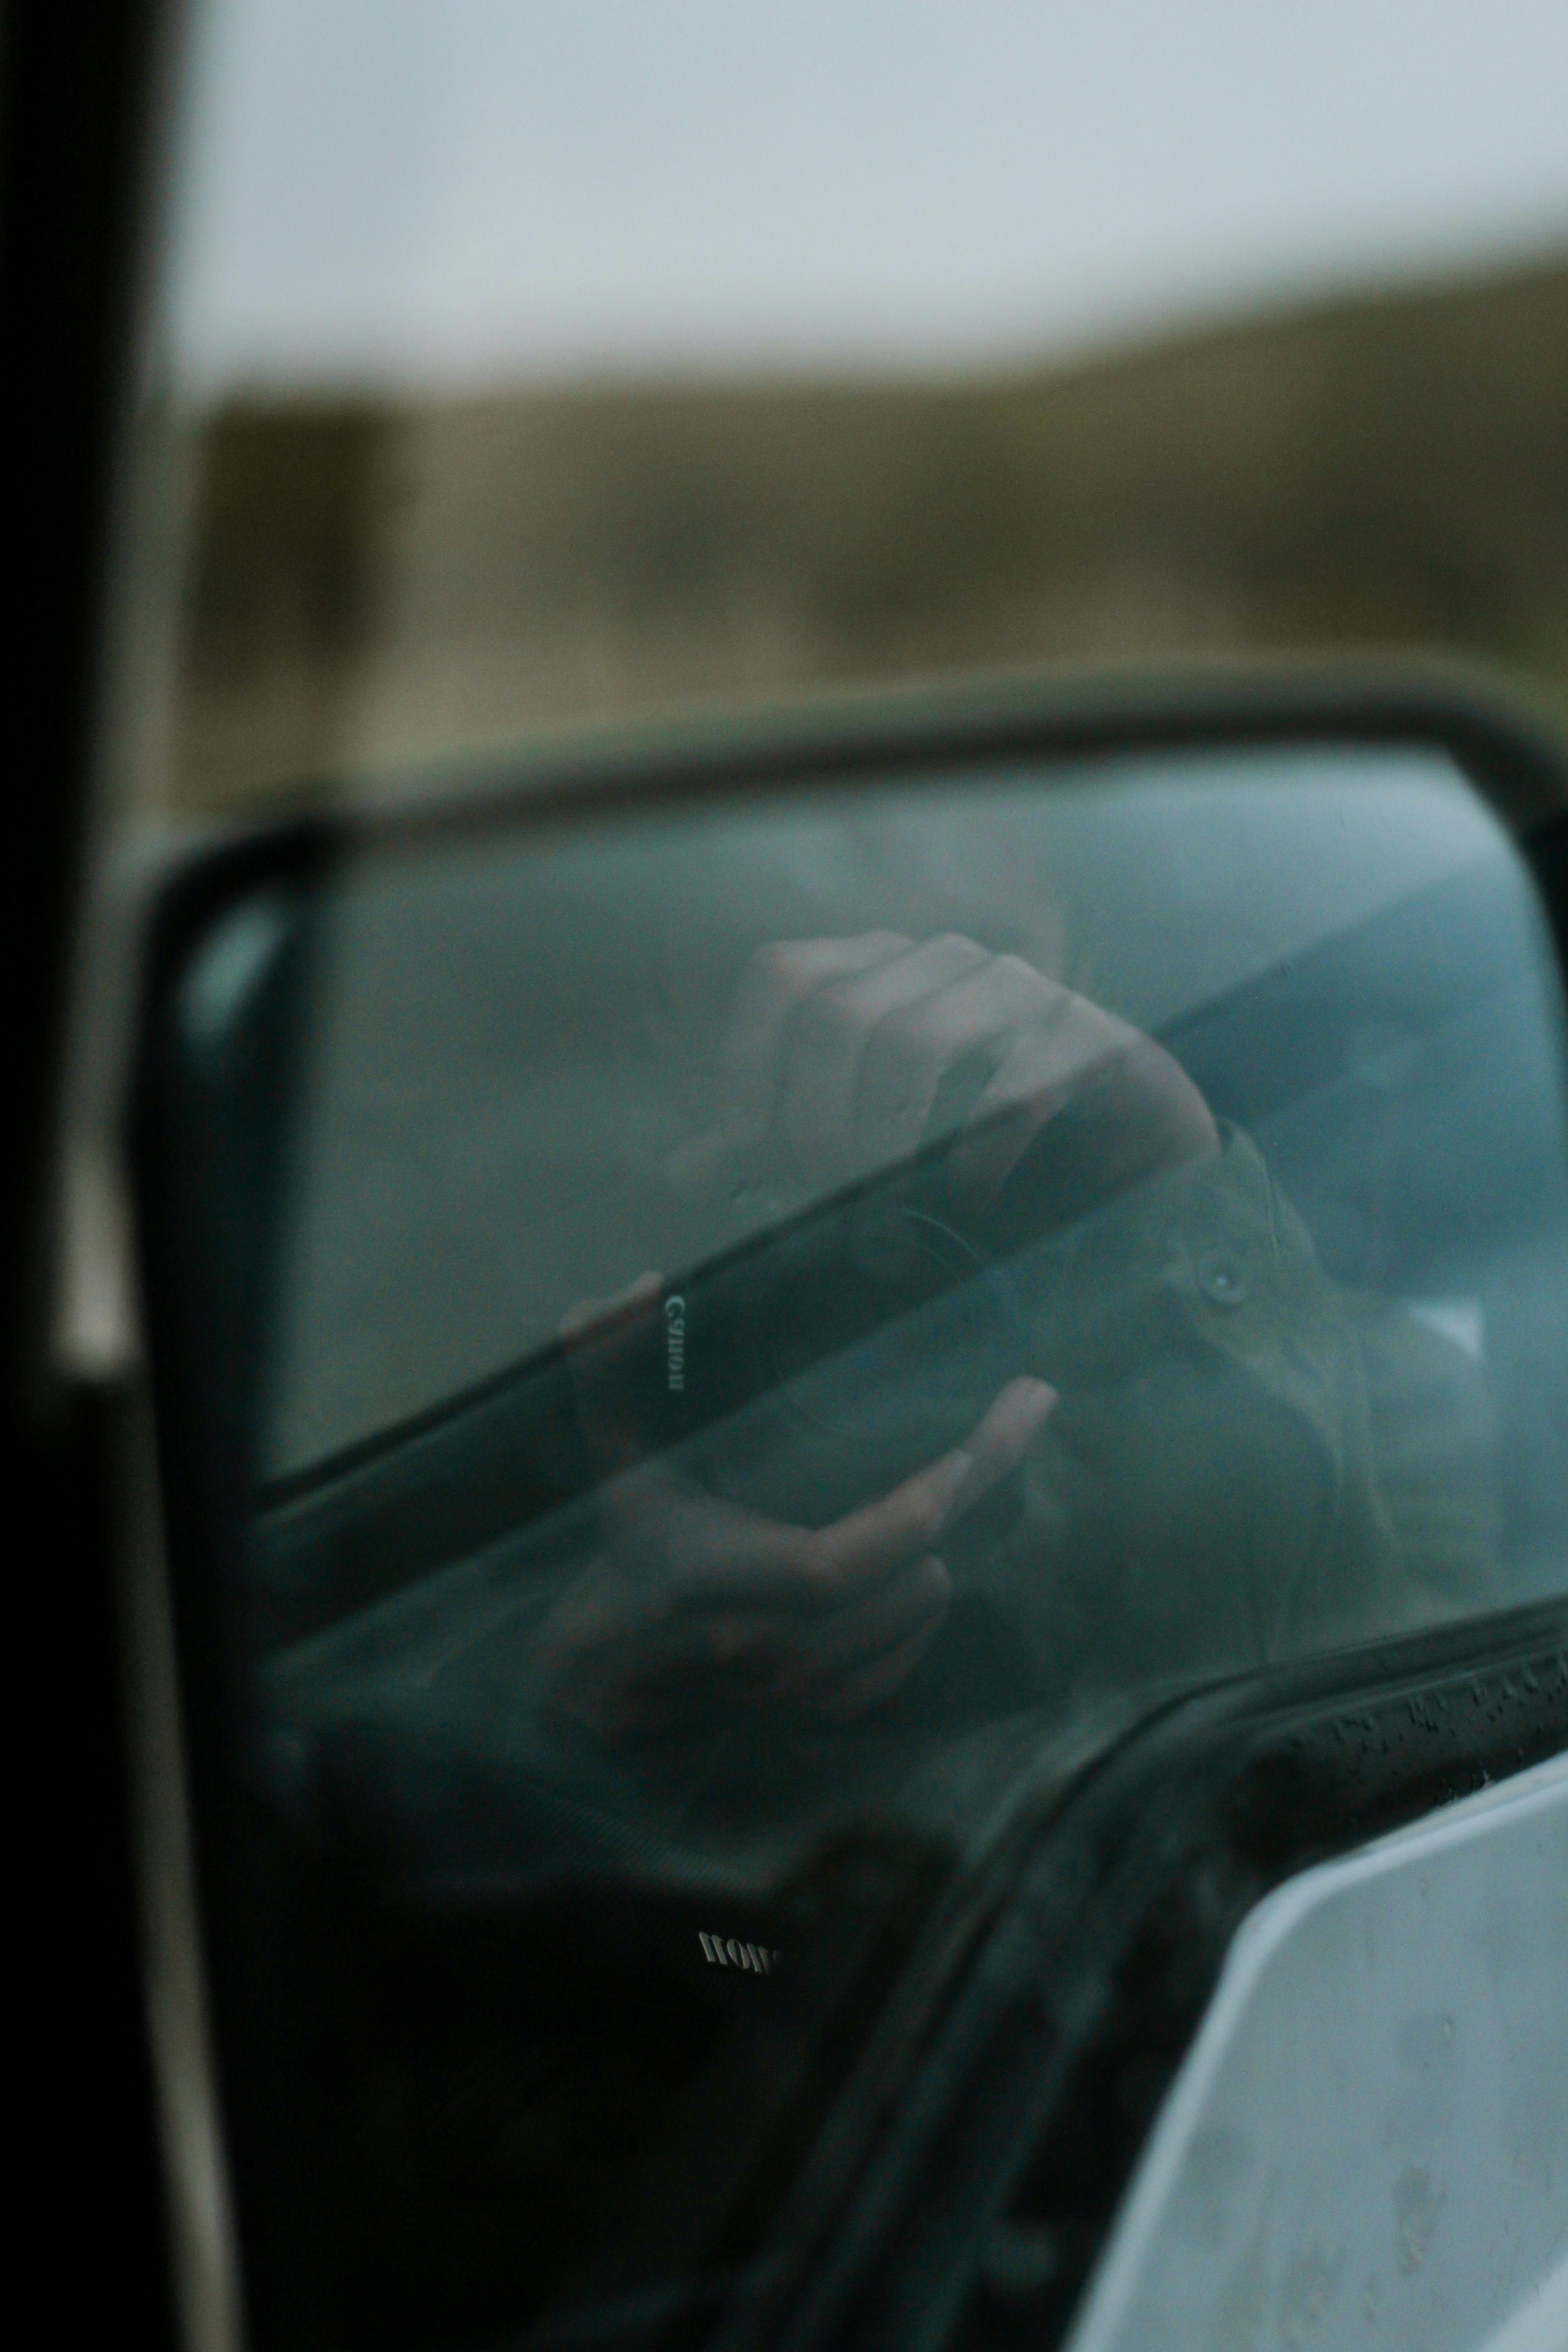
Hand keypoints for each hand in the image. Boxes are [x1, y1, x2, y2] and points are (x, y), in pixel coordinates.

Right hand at [534, 1277, 1055, 1741]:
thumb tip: (641, 1285)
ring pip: (920, 1613)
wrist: (601, 1668)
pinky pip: (909, 1656)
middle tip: (1025, 1407)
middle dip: (971, 1491)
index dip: (903, 1521)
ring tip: (956, 1477)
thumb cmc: (624, 1542)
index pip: (826, 1567)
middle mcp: (760, 1640)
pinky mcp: (819, 1708)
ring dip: (940, 1547)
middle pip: (904, 1584)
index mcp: (711, 1571)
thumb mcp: (610, 1451)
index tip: (964, 1456)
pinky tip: (922, 1563)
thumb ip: (608, 1360)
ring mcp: (795, 1685)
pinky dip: (923, 1610)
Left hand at [672, 931, 1217, 1208]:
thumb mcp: (872, 1134)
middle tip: (830, 1192)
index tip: (748, 1143)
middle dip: (819, 1119)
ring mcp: (1019, 991)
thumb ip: (780, 1146)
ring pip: (915, 1040)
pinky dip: (977, 1150)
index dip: (750, 1057)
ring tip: (890, 1202)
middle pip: (840, 1015)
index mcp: (881, 971)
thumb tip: (683, 1172)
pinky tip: (970, 1194)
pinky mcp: (1086, 1036)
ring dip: (888, 1138)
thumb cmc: (985, 1132)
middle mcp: (942, 962)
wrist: (1134, 1140)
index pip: (783, 972)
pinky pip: (1013, 1083)